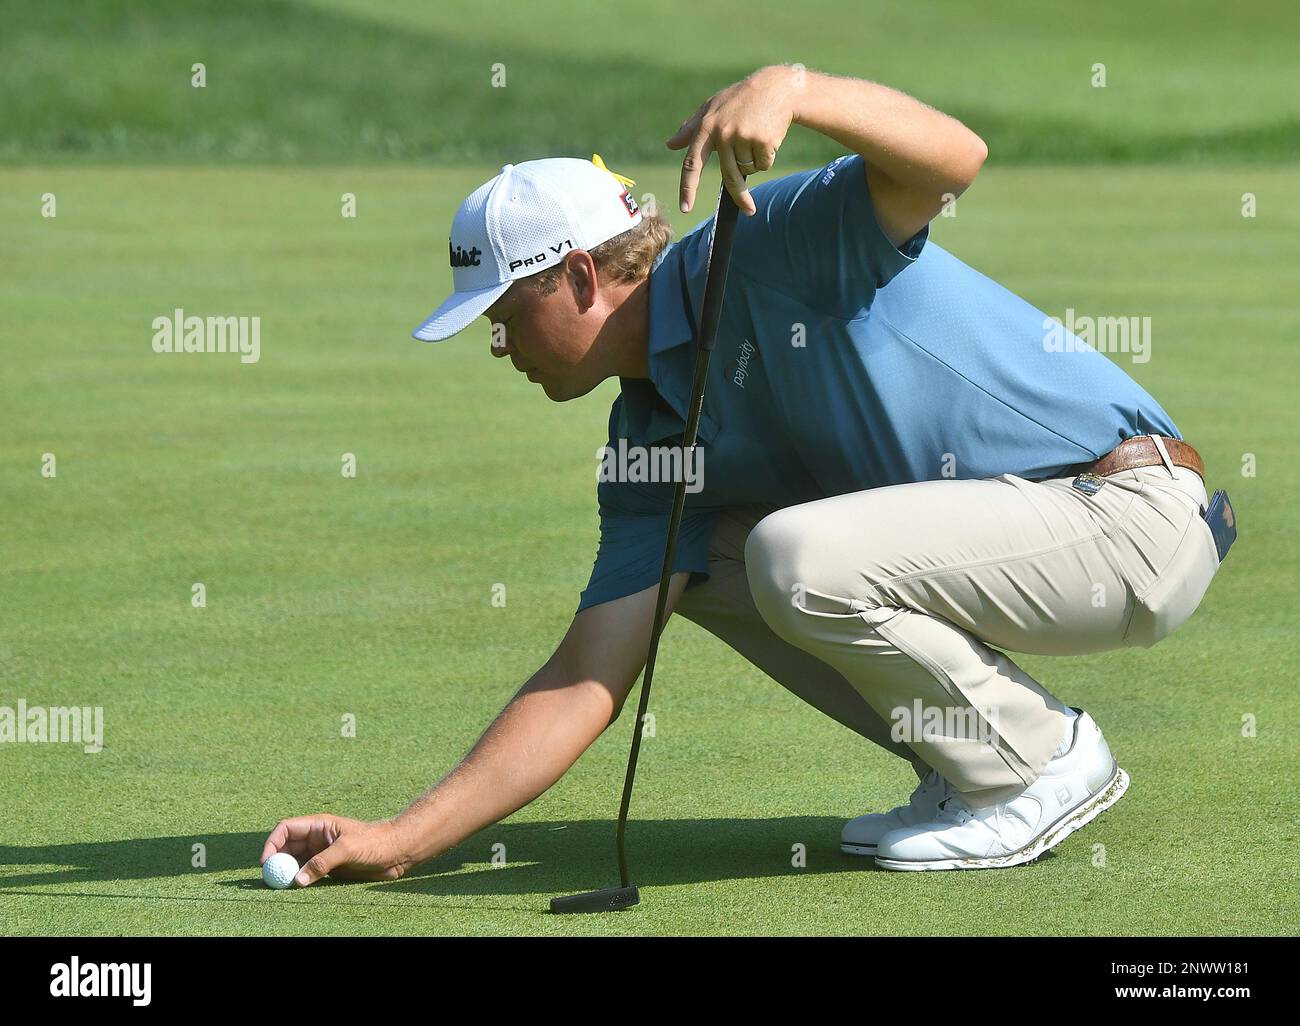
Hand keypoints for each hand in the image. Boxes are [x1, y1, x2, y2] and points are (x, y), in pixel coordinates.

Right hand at [260, 814, 409, 885]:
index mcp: (319, 825)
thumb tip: (297, 880)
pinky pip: (306, 874)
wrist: (396, 852)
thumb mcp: (348, 849)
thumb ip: (322, 863)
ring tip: (282, 886)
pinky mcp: (328, 868)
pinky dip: (298, 880)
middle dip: (276, 861)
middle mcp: (316, 838)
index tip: (266, 862)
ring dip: (286, 872)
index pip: (286, 829)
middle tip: (270, 880)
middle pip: (286, 848)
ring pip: (294, 862)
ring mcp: (321, 853)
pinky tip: (297, 888)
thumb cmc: (375, 842)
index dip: (272, 843)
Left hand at [665, 65, 799, 215]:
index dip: (687, 188)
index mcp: (706, 127)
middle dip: (740, 195)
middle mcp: (722, 133)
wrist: (776, 88)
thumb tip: (670, 145)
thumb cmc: (740, 99)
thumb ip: (691, 128)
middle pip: (728, 176)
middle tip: (749, 209)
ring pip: (747, 169)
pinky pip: (763, 164)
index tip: (685, 209)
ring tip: (755, 137)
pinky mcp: (762, 140)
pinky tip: (768, 136)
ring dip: (753, 161)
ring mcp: (742, 136)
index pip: (692, 163)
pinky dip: (767, 157)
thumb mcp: (712, 108)